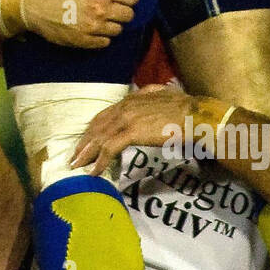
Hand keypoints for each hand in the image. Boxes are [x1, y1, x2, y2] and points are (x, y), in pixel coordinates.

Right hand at [7, 0, 138, 48]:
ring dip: (111, 26)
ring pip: (118, 31)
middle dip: (121, 12)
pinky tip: (91, 30)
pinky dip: (101, 37)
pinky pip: (105, 43)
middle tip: (110, 11)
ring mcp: (93, 27)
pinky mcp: (84, 41)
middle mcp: (101, 9)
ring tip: (98, 21)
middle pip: (129, 15)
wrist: (32, 3)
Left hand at [70, 87, 194, 173]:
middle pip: (97, 125)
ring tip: (78, 166)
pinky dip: (100, 160)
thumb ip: (152, 99)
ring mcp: (126, 118)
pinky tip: (95, 170)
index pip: (105, 114)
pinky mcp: (131, 132)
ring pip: (100, 137)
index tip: (86, 140)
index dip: (93, 128)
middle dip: (84, 142)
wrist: (194, 115)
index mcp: (132, 98)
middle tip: (75, 156)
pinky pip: (109, 148)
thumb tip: (150, 101)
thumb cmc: (185, 110)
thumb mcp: (164, 99)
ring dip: (87, 153)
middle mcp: (125, 106)